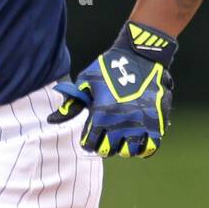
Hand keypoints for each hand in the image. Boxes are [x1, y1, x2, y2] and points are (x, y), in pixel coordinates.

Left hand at [47, 22, 175, 157]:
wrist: (141, 55)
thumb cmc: (108, 67)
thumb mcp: (86, 82)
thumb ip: (71, 104)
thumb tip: (51, 120)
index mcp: (101, 113)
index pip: (89, 143)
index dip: (88, 142)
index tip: (90, 137)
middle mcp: (120, 121)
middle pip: (108, 150)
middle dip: (104, 146)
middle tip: (105, 138)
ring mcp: (140, 123)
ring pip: (129, 152)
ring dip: (123, 148)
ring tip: (122, 138)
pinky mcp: (156, 122)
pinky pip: (150, 148)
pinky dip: (143, 149)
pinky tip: (138, 141)